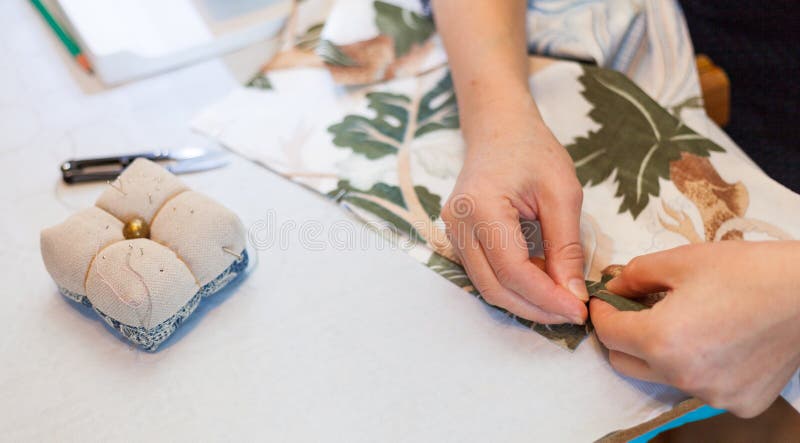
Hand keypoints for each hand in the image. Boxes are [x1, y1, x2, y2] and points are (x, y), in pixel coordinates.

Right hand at [441, 96, 587, 324]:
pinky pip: (484, 274)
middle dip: (535, 308)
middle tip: (572, 314)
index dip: (546, 297)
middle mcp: (457, 225)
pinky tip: (540, 284)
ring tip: (560, 302)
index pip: (512, 270)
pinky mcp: (457, 239)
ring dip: (524, 302)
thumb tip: (574, 294)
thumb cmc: (532, 150)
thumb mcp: (562, 192)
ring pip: (486, 286)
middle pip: (494, 287)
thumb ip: (567, 246)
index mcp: (480, 207)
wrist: (498, 128)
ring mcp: (452, 233)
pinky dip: (513, 287)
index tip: (579, 311)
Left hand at [591, 241, 799, 416]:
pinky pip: (701, 387)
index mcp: (661, 340)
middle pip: (626, 362)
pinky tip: (717, 342)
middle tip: (633, 311)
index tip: (605, 299)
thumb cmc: (746, 271)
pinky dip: (699, 367)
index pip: (607, 333)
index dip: (601, 312)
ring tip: (683, 322)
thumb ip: (635, 276)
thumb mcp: (681, 261)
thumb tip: (613, 288)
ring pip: (662, 376)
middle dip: (621, 336)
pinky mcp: (740, 403)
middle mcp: (682, 376)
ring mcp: (713, 396)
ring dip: (660, 353)